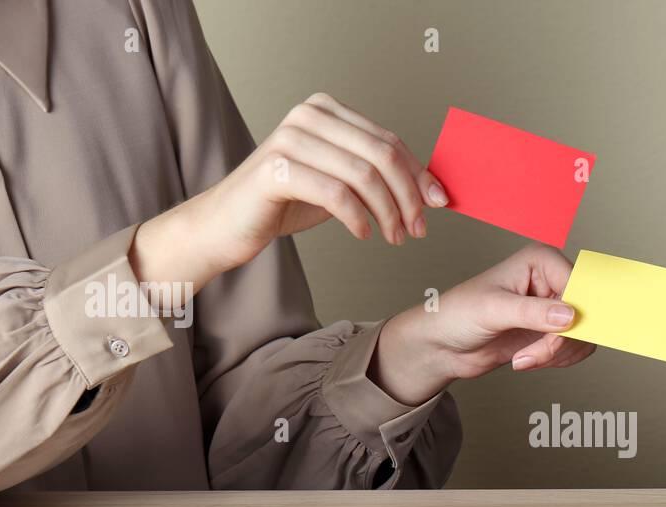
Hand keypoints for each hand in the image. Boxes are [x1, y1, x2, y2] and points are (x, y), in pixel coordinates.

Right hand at [131, 92, 447, 289]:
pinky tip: (363, 235)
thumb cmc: (284, 203)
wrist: (227, 224)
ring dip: (388, 212)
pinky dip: (358, 218)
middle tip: (417, 229)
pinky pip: (336, 193)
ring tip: (394, 237)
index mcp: (326, 110)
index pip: (389, 140)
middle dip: (409, 196)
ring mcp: (290, 138)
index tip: (438, 205)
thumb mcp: (339, 184)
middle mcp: (308, 115)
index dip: (419, 174)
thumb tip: (432, 191)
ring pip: (364, 174)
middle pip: (382, 154)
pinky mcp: (276, 169)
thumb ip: (376, 178)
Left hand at [371, 245, 596, 404]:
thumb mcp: (494, 310)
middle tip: (537, 353)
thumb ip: (533, 312)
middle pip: (585, 312)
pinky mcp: (550, 332)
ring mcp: (552, 308)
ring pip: (582, 335)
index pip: (578, 285)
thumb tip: (570, 316)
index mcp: (541, 261)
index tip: (556, 336)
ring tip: (525, 358)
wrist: (443, 345)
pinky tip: (527, 360)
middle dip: (563, 340)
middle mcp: (551, 281)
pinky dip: (556, 361)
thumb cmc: (458, 314)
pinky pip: (574, 349)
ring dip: (557, 354)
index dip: (574, 313)